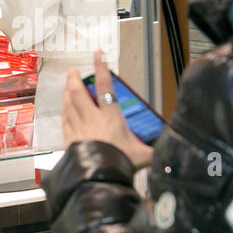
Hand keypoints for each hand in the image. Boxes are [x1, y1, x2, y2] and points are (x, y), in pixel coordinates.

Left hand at [60, 50, 152, 168]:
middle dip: (74, 79)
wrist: (99, 178)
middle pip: (79, 93)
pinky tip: (63, 110)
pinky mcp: (69, 140)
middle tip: (72, 70)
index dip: (102, 68)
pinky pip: (64, 121)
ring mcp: (78, 128)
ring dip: (66, 93)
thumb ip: (154, 149)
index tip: (98, 54)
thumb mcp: (142, 156)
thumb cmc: (120, 164)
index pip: (106, 87)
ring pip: (68, 105)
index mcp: (111, 117)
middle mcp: (92, 119)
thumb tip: (169, 148)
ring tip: (66, 86)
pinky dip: (63, 112)